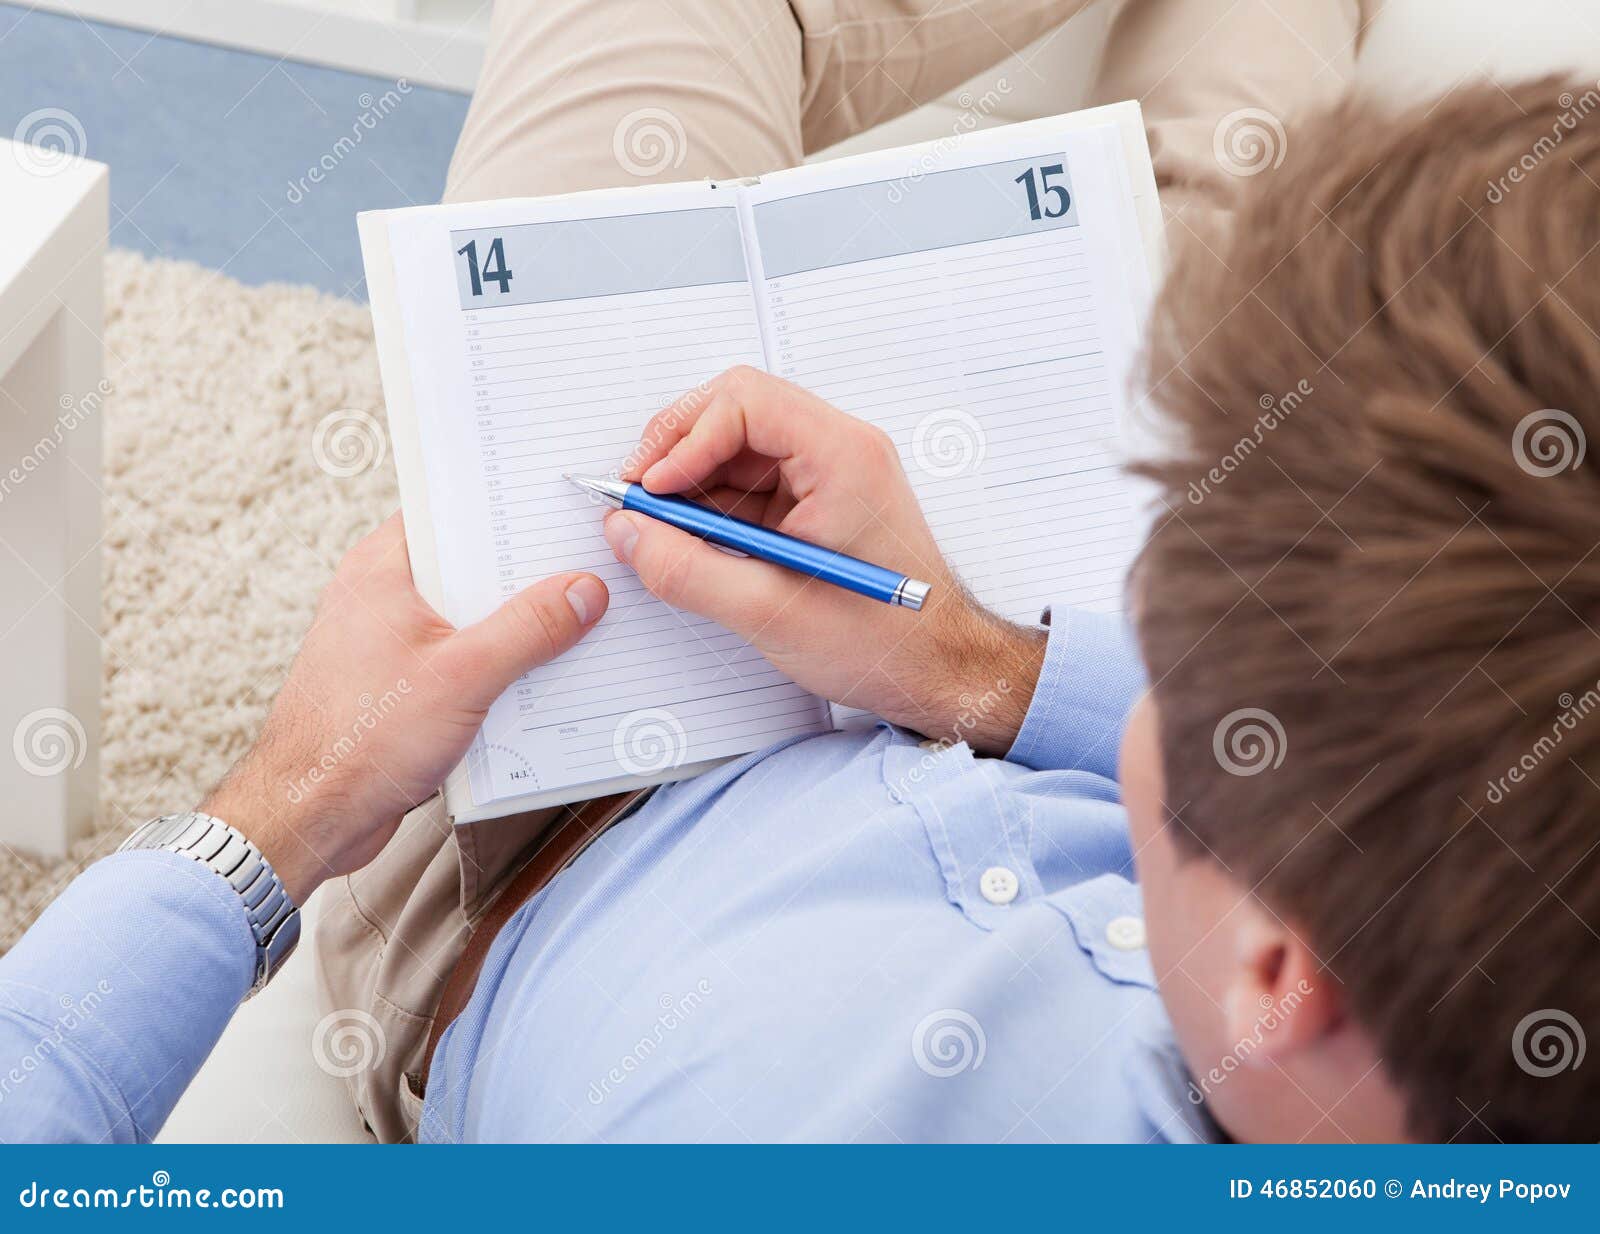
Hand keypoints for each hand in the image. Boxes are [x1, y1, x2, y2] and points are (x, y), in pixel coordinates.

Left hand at [201, 513, 608, 903]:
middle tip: (585, 573)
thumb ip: (530, 628)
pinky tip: (537, 684)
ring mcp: (391, 641)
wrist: (311, 816)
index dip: (507, 508)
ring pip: (471, 618)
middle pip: (471, 568)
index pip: (453, 512)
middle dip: (526, 577)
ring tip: (574, 631)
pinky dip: (498, 669)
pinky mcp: (401, 685)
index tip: (560, 510)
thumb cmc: (359, 741)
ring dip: (516, 631)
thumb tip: (583, 591)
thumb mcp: (464, 675)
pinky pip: (463, 661)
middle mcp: (383, 595)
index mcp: (384, 568)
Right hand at [610, 366, 1043, 753]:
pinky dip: (712, 501)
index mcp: (843, 456)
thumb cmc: (881, 643)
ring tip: (658, 525)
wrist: (939, 672)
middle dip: (678, 447)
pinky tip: (691, 539)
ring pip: (739, 443)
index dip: (686, 438)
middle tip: (638, 495)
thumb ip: (686, 569)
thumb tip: (626, 532)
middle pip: (738, 408)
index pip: (746, 401)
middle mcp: (841, 449)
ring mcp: (832, 472)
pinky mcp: (821, 500)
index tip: (651, 488)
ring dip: (690, 477)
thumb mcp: (768, 612)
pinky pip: (752, 478)